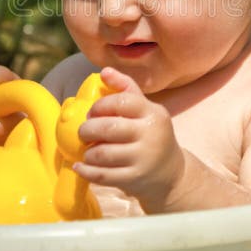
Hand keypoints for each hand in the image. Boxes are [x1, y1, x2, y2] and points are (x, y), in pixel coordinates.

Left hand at [74, 67, 185, 211]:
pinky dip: (86, 171)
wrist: (170, 173)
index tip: (92, 113)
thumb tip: (104, 71)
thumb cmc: (151, 134)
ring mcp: (143, 159)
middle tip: (83, 132)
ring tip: (87, 150)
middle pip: (109, 128)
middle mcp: (150, 134)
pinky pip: (103, 175)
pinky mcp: (134, 179)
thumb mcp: (146, 109)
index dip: (100, 105)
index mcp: (152, 112)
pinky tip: (80, 166)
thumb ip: (126, 88)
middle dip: (88, 130)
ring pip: (103, 154)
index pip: (121, 101)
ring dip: (88, 152)